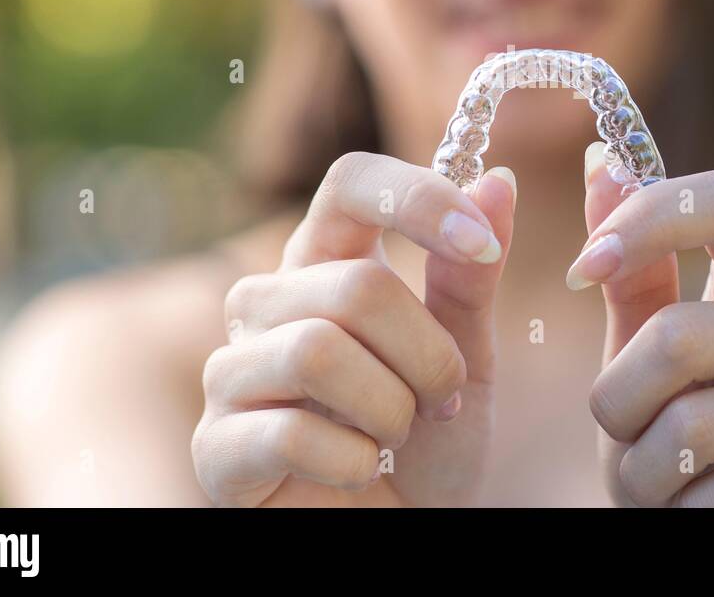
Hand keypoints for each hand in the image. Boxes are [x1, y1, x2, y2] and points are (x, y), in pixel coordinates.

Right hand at [192, 151, 515, 505]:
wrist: (399, 534)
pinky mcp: (215, 445)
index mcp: (327, 262)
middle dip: (428, 353)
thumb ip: (472, 276)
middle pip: (355, 285)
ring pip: (318, 351)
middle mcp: (268, 302)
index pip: (350, 183)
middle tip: (443, 399)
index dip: (418, 199)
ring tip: (395, 436)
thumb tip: (498, 180)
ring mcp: (232, 371)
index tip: (483, 242)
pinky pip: (290, 434)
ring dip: (390, 408)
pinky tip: (358, 474)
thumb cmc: (427, 442)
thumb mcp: (469, 354)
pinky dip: (353, 464)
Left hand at [571, 143, 713, 505]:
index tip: (583, 266)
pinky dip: (691, 514)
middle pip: (682, 333)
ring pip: (695, 424)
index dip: (651, 216)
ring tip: (669, 483)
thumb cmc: (679, 446)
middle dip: (618, 402)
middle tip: (627, 434)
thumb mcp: (644, 356)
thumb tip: (600, 161)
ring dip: (648, 470)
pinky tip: (707, 514)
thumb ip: (632, 270)